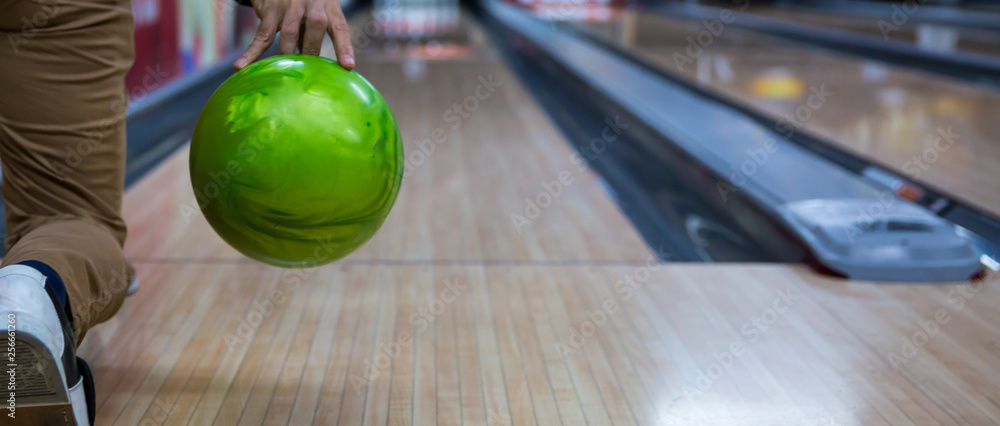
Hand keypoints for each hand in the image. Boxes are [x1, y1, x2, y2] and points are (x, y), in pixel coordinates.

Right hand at [235, 0, 354, 69]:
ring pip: (289, 33)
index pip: (340, 28)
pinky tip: (241, 65)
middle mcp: (311, 3)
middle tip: (310, 71)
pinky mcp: (270, 10)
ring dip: (288, 54)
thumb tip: (318, 66)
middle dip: (312, 50)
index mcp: (328, 6)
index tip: (347, 66)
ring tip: (285, 73)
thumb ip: (318, 34)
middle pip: (316, 26)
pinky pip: (262, 35)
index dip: (344, 48)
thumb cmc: (305, 2)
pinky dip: (252, 52)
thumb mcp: (319, 10)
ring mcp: (289, 6)